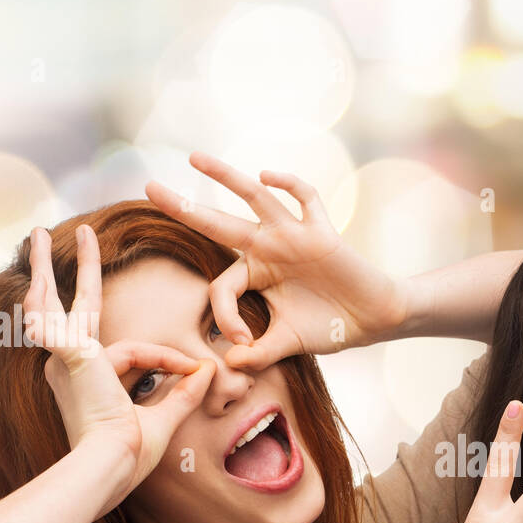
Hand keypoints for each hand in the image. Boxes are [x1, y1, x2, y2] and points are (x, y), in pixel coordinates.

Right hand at [26, 224, 215, 510]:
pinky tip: (37, 277)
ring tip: (38, 235)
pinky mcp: (71, 355)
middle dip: (78, 271)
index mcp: (87, 379)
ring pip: (58, 304)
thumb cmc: (129, 456)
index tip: (198, 370)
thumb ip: (184, 394)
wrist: (110, 466)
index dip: (170, 360)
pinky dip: (86, 320)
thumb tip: (206, 370)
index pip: (132, 351)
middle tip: (76, 235)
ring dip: (45, 268)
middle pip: (75, 308)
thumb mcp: (164, 419)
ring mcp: (66, 359)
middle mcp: (69, 365)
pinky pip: (95, 331)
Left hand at [144, 151, 407, 369]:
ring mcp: (292, 236)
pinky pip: (305, 198)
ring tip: (194, 157)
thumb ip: (259, 352)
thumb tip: (229, 364)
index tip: (240, 343)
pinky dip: (288, 184)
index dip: (225, 316)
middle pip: (217, 224)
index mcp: (256, 275)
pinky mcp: (321, 232)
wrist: (374, 320)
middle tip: (149, 187)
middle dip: (184, 207)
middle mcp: (268, 249)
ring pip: (253, 199)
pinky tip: (267, 174)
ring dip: (224, 177)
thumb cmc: (330, 327)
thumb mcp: (288, 342)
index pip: (222, 287)